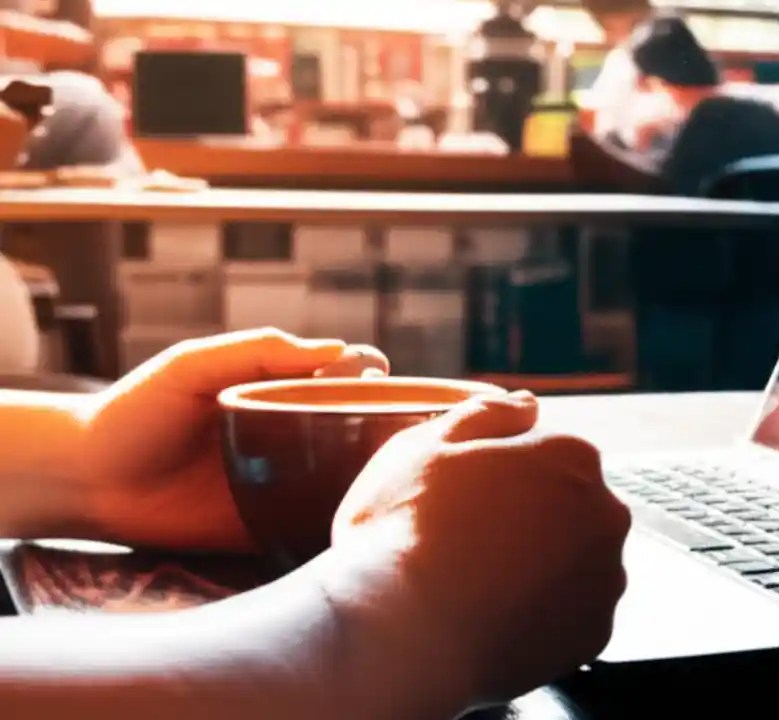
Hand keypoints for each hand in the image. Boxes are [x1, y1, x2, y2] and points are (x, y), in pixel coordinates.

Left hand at [77, 328, 388, 551]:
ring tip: (390, 466)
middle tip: (391, 423)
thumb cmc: (134, 412)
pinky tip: (362, 510)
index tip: (378, 378)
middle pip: (351, 424)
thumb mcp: (194, 365)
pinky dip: (341, 516)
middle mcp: (285, 434)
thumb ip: (259, 351)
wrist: (87, 480)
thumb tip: (338, 349)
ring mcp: (280, 481)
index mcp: (273, 390)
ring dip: (371, 469)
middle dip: (381, 420)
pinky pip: (314, 520)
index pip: (337, 376)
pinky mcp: (267, 524)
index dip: (366, 374)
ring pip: (342, 473)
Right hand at [324, 391, 630, 716]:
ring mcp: (605, 580)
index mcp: (572, 457)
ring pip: (574, 563)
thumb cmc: (404, 534)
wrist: (403, 640)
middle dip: (528, 520)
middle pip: (568, 508)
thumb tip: (527, 405)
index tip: (461, 499)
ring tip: (477, 587)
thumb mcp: (425, 447)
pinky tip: (494, 619)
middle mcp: (606, 515)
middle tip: (464, 544)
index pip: (545, 454)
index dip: (498, 474)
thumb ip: (484, 414)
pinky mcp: (594, 636)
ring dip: (540, 568)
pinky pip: (570, 616)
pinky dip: (542, 616)